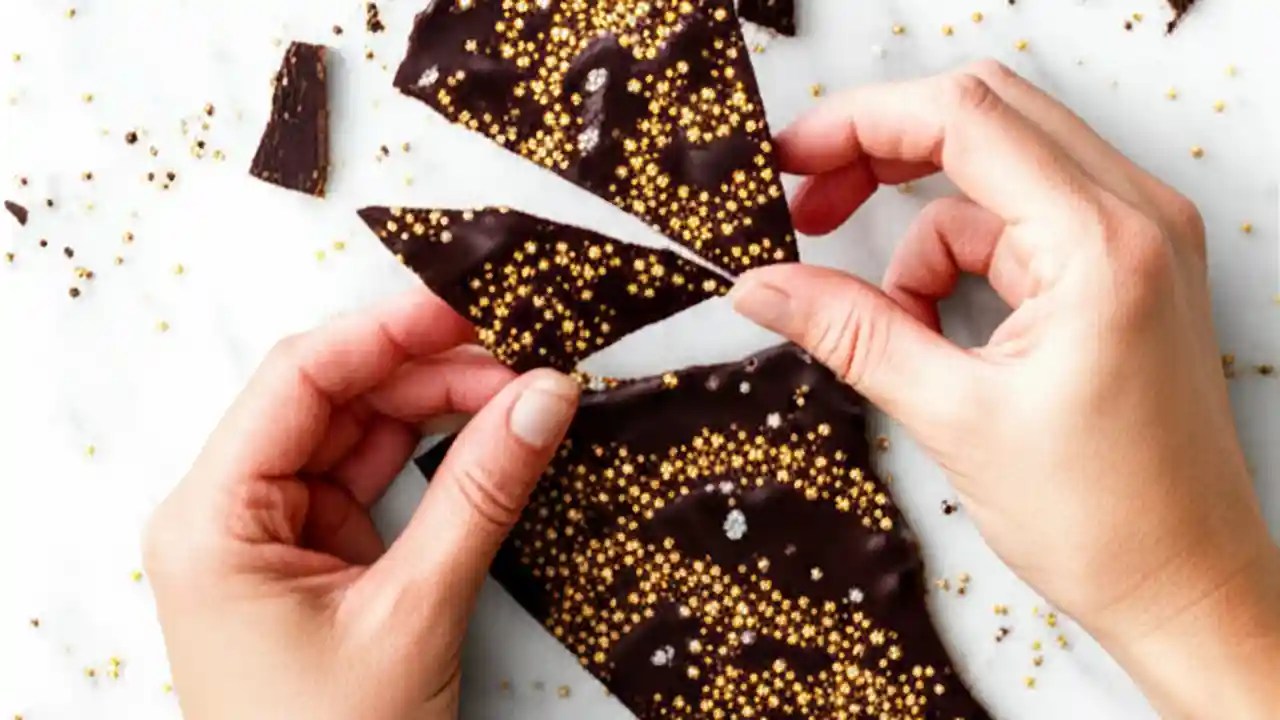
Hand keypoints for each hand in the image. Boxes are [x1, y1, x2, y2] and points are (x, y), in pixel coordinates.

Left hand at [143, 288, 579, 719]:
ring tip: (517, 391)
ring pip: (357, 433)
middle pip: (332, 397)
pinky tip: (486, 435)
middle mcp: (232, 512)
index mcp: (214, 517)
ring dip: (435, 407)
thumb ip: (480, 495)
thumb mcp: (414, 613)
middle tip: (519, 358)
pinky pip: (376, 478)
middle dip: (426, 371)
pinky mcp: (317, 557)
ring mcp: (275, 533)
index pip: (299, 379)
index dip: (386, 332)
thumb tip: (544, 397)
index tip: (469, 307)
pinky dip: (433, 455)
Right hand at [731, 61, 1279, 717]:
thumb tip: (763, 287)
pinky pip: (1016, 222)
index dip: (860, 124)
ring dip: (921, 226)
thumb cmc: (1105, 520)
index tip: (792, 157)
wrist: (1184, 585)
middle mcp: (1135, 217)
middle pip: (983, 117)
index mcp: (1102, 244)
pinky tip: (936, 327)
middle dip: (882, 151)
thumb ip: (849, 332)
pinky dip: (958, 259)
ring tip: (893, 319)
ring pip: (995, 171)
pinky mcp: (1122, 267)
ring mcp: (1135, 238)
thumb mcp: (952, 417)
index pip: (964, 120)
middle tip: (811, 205)